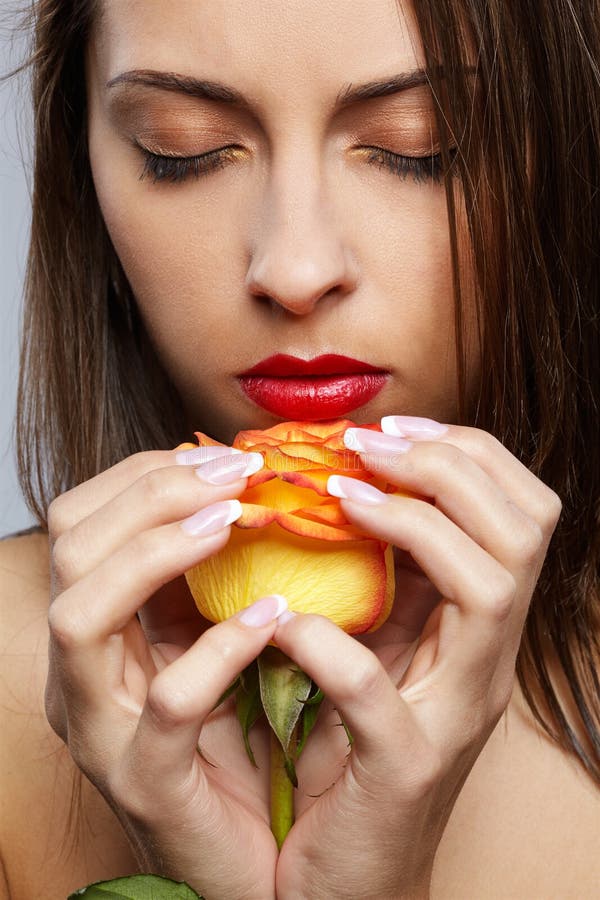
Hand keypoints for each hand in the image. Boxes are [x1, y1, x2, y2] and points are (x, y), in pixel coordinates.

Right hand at [44, 445, 282, 899]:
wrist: (254, 862)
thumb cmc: (243, 739)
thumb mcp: (214, 636)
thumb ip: (212, 572)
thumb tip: (246, 480)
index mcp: (96, 630)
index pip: (82, 522)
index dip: (144, 474)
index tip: (222, 456)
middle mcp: (78, 675)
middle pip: (71, 552)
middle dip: (152, 495)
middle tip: (236, 476)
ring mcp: (102, 731)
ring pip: (81, 618)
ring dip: (159, 552)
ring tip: (234, 523)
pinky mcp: (146, 781)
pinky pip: (167, 703)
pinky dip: (219, 647)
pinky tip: (272, 615)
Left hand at [273, 419, 561, 899]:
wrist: (347, 878)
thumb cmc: (350, 748)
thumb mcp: (381, 646)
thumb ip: (382, 578)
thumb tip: (344, 482)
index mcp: (481, 626)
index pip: (525, 511)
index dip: (467, 454)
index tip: (390, 431)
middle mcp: (487, 662)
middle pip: (525, 533)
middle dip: (448, 467)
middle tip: (368, 448)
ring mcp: (455, 715)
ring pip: (492, 590)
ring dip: (411, 525)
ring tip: (339, 499)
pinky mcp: (403, 768)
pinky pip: (377, 693)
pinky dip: (327, 643)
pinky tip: (282, 620)